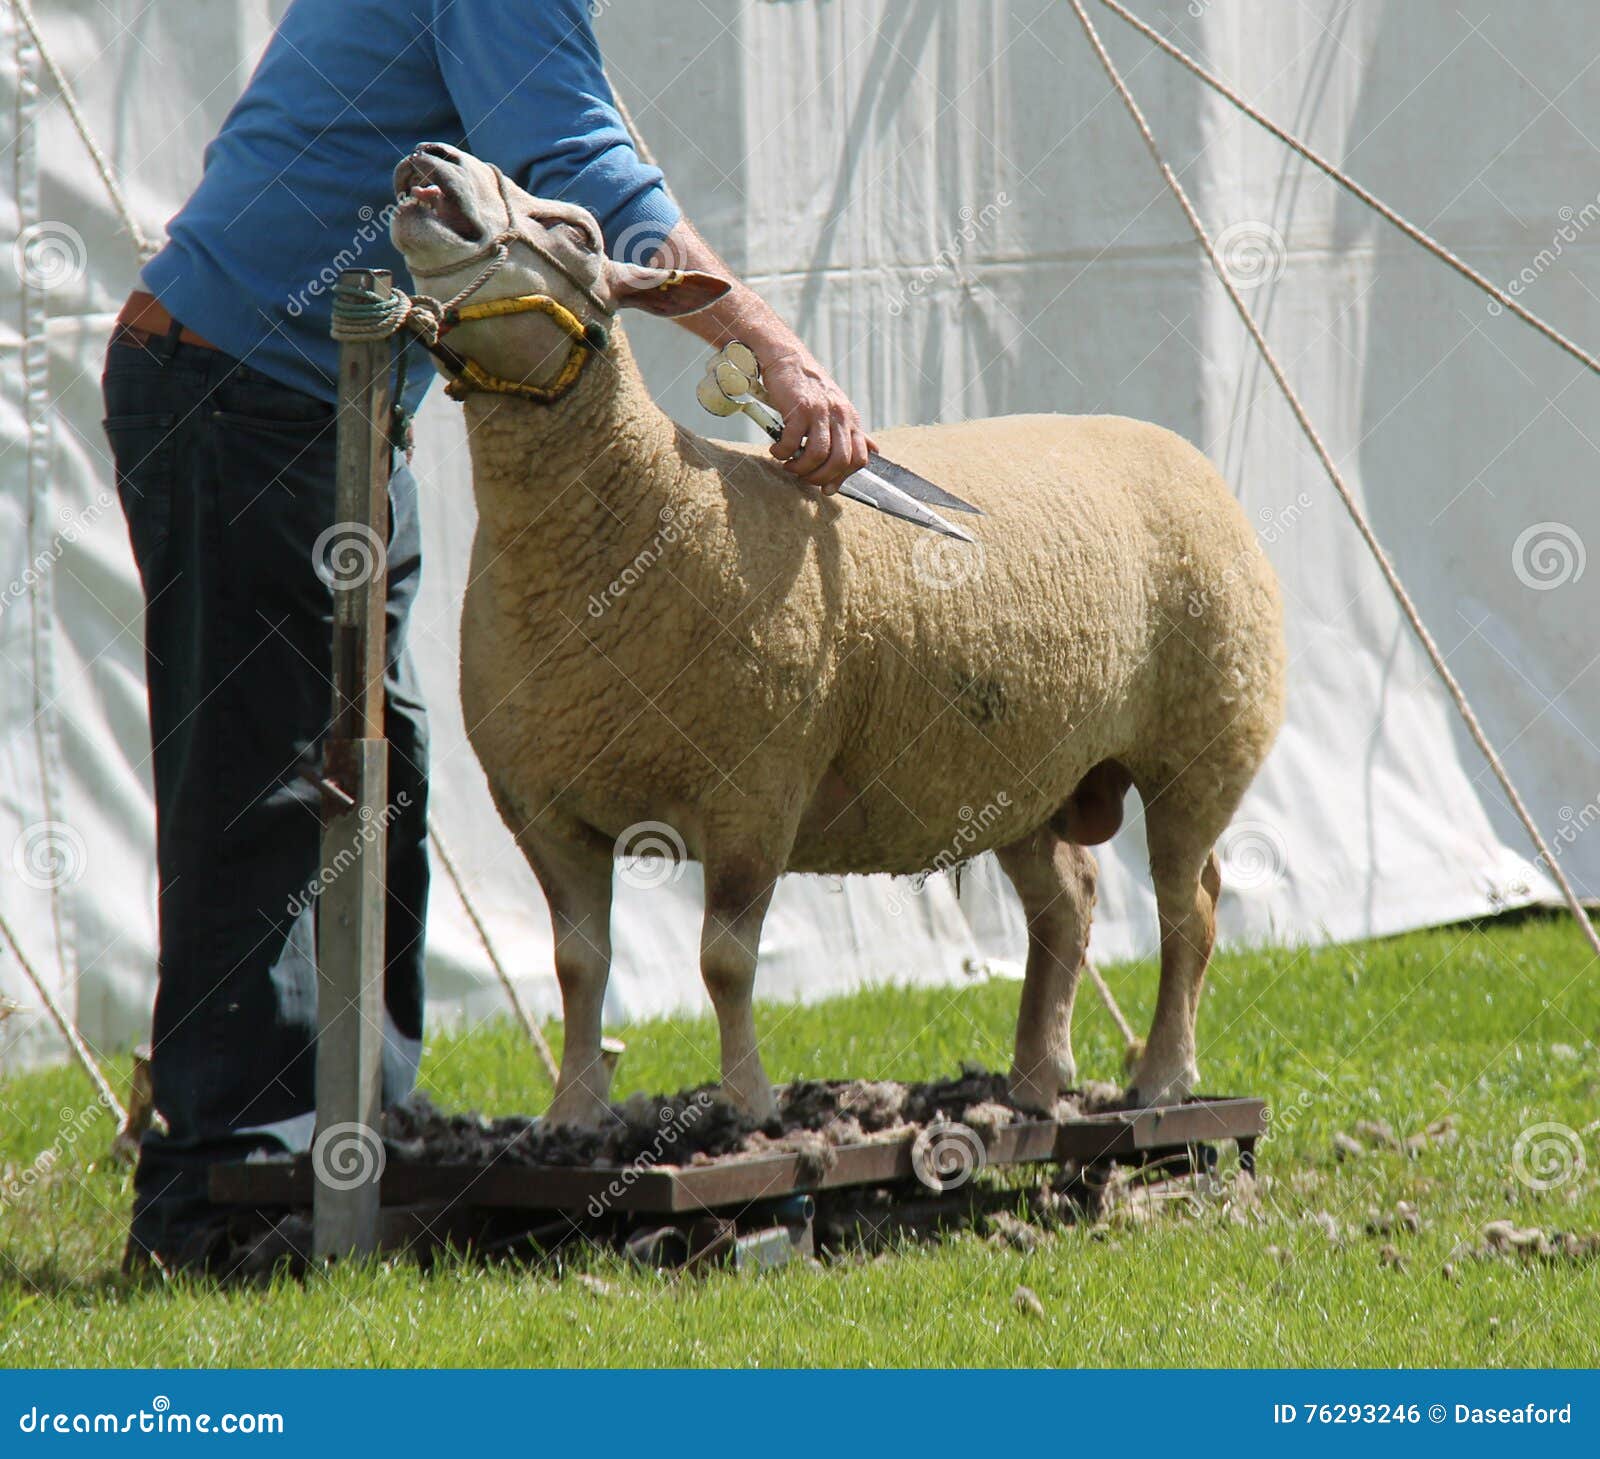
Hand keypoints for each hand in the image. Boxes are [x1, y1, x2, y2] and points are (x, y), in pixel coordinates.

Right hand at [758, 348, 875, 493]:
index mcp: (851, 419)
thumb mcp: (837, 408)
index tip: (827, 486)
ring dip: (801, 467)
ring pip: (818, 454)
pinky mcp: (800, 408)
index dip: (843, 477)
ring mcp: (821, 411)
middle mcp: (840, 415)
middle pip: (840, 461)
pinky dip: (782, 453)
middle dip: (820, 477)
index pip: (860, 458)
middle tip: (804, 477)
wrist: (788, 359)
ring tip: (789, 465)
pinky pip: (793, 442)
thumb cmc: (809, 388)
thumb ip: (853, 431)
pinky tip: (777, 450)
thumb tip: (875, 450)